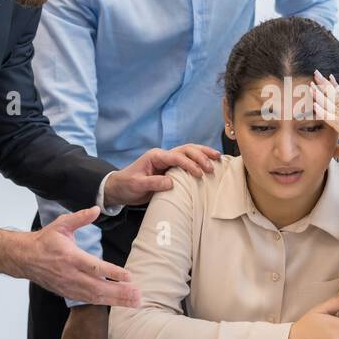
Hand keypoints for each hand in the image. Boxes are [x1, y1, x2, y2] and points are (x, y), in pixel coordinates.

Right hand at [0, 207, 141, 305]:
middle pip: (98, 287)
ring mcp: (69, 287)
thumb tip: (96, 209)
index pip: (94, 267)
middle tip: (138, 295)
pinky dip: (105, 303)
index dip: (112, 273)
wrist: (24, 258)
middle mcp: (71, 275)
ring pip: (96, 297)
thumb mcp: (61, 224)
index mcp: (70, 257)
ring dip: (116, 300)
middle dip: (120, 292)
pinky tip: (120, 304)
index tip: (129, 276)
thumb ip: (80, 217)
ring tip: (135, 302)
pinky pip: (89, 301)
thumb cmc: (45, 240)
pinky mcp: (68, 293)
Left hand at [104, 144, 221, 206]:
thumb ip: (153, 183)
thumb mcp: (137, 185)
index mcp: (155, 156)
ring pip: (189, 152)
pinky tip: (210, 163)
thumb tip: (171, 183)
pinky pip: (187, 161)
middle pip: (186, 150)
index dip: (189, 164)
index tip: (199, 174)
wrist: (120, 188)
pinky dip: (200, 161)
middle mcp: (163, 155)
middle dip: (201, 156)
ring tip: (218, 158)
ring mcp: (168, 161)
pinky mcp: (171, 168)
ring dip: (203, 154)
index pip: (176, 157)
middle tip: (212, 167)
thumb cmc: (126, 185)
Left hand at [310, 70, 338, 196]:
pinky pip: (337, 121)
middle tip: (316, 73)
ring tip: (311, 86)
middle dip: (328, 86)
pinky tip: (315, 106)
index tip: (326, 80)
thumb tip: (332, 147)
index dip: (335, 90)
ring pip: (338, 107)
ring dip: (323, 96)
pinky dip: (325, 113)